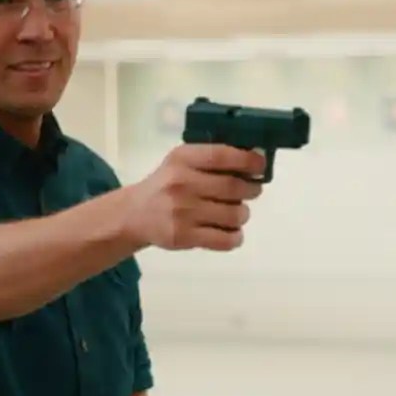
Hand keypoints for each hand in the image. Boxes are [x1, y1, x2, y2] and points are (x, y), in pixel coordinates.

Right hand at [122, 144, 264, 251]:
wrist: (135, 215)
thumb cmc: (166, 185)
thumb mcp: (181, 163)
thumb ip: (211, 159)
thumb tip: (254, 160)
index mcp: (182, 159)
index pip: (222, 156)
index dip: (248, 160)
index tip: (260, 165)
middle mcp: (181, 183)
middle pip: (234, 187)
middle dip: (252, 189)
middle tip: (252, 190)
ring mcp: (183, 212)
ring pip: (234, 215)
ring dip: (243, 214)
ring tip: (236, 212)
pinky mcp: (184, 237)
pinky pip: (225, 240)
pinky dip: (235, 237)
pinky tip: (231, 232)